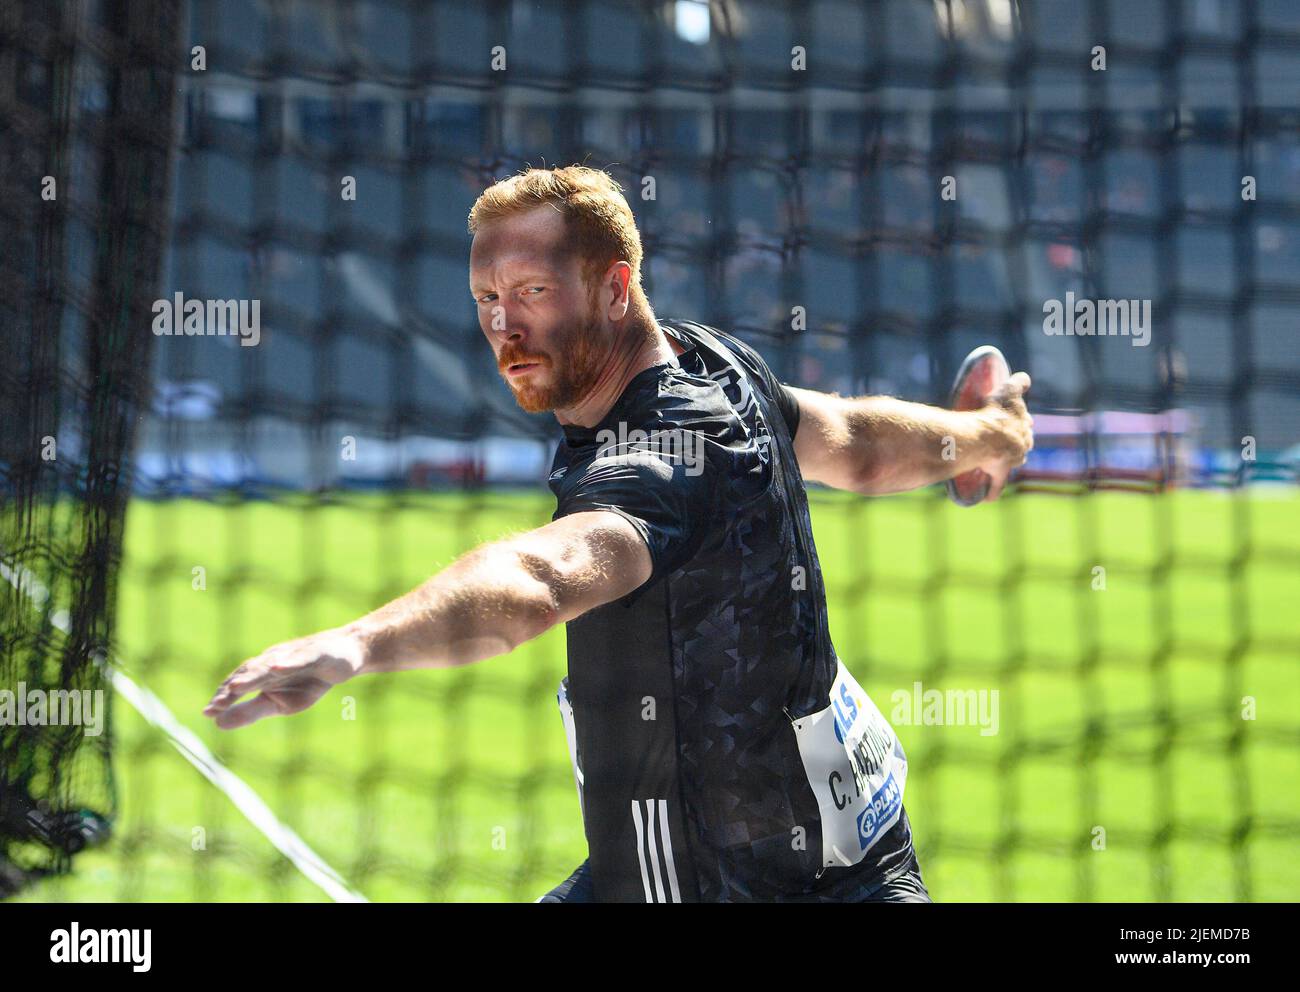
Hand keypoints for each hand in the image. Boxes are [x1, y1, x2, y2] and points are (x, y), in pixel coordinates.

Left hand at [203, 627, 367, 728]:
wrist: (347, 657)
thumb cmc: (311, 680)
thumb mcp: (280, 704)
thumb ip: (250, 712)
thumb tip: (216, 724)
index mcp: (263, 675)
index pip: (239, 685)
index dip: (224, 698)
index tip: (207, 712)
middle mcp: (273, 661)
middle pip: (249, 673)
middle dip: (233, 687)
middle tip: (216, 703)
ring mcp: (294, 655)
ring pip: (270, 665)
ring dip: (252, 675)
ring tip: (236, 686)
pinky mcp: (315, 653)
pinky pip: (299, 658)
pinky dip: (287, 662)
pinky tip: (276, 668)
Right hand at [977, 371, 1032, 499]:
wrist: (987, 438)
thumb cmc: (996, 415)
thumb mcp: (1007, 393)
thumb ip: (1017, 384)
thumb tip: (1025, 377)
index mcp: (1024, 427)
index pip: (1025, 424)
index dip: (1021, 422)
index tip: (1016, 421)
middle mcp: (1021, 445)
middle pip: (1022, 443)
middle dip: (1018, 441)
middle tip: (1007, 439)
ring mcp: (1010, 460)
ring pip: (1012, 461)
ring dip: (1008, 462)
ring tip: (999, 461)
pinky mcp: (998, 473)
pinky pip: (996, 484)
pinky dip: (993, 491)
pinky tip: (989, 498)